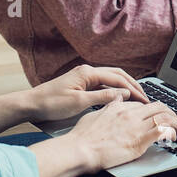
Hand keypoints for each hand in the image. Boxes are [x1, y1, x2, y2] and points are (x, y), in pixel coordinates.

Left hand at [27, 64, 147, 122]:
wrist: (31, 104)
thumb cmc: (51, 103)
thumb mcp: (79, 102)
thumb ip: (103, 96)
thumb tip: (123, 93)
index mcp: (88, 73)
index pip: (117, 79)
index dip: (133, 89)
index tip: (143, 100)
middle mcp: (87, 71)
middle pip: (116, 75)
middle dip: (132, 85)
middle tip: (145, 97)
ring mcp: (83, 77)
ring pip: (110, 78)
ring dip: (124, 86)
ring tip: (136, 97)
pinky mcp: (80, 84)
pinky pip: (102, 84)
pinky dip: (114, 89)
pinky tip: (119, 98)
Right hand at [67, 97, 176, 171]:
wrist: (80, 149)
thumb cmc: (83, 137)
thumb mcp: (94, 114)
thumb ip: (107, 106)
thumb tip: (115, 99)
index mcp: (119, 107)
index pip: (143, 105)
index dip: (152, 111)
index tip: (156, 117)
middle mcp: (130, 114)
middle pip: (158, 107)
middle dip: (169, 113)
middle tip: (174, 121)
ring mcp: (136, 126)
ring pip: (165, 117)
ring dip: (176, 122)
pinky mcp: (140, 141)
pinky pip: (163, 131)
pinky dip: (172, 132)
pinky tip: (175, 136)